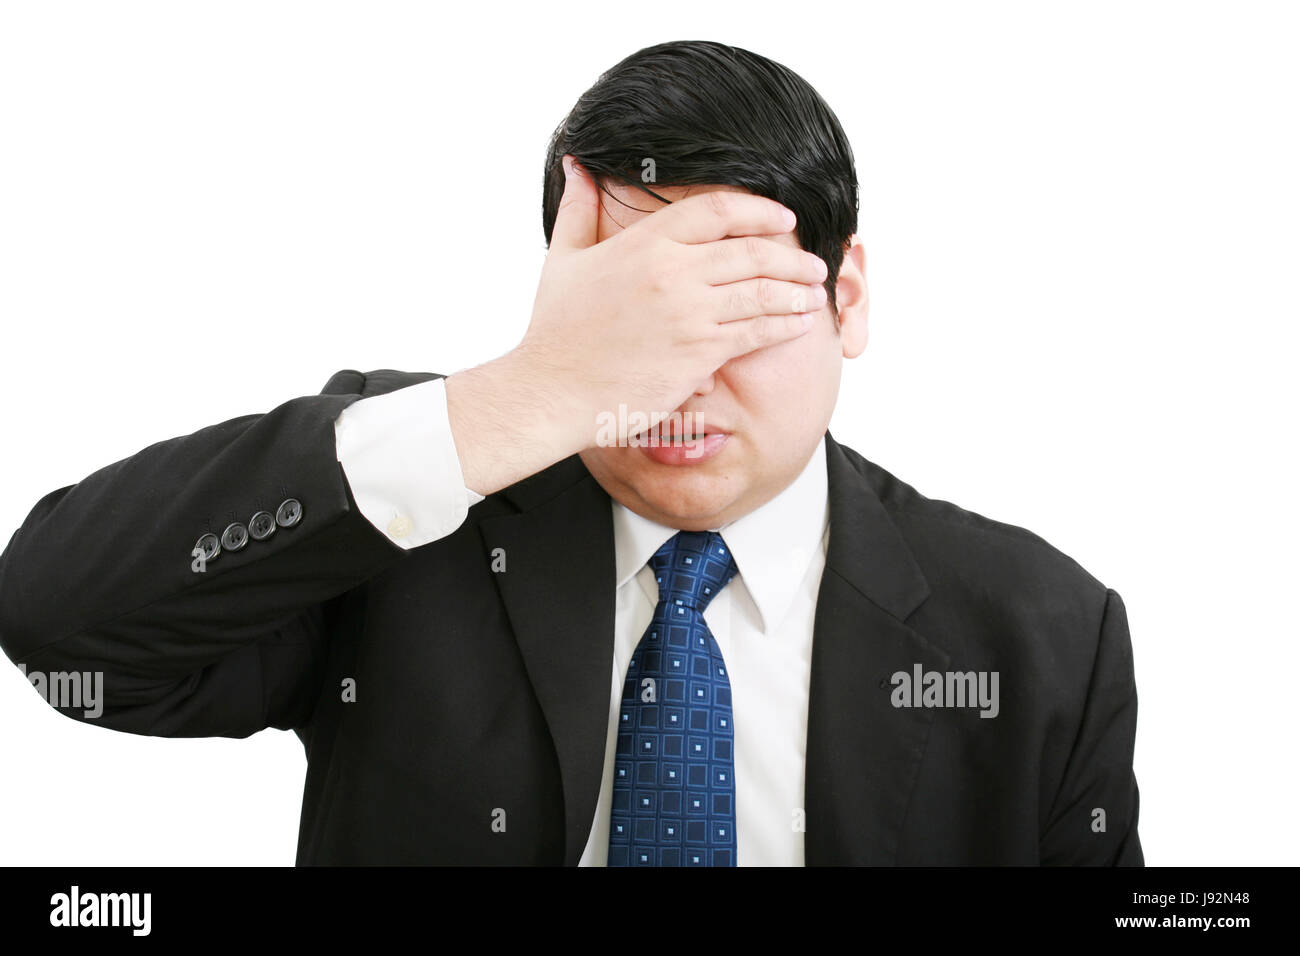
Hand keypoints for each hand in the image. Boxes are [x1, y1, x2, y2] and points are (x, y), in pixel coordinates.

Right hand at [446, 156, 826, 494]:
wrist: (553, 390)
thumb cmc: (555, 330)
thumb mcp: (563, 259)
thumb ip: (578, 208)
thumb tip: (577, 166)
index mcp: (644, 243)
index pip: (717, 210)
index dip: (759, 210)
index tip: (782, 219)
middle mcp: (672, 272)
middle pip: (750, 251)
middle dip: (790, 256)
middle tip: (813, 262)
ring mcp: (689, 313)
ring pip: (761, 291)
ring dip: (796, 291)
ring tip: (815, 292)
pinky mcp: (700, 352)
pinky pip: (756, 332)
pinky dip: (784, 325)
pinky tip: (799, 324)